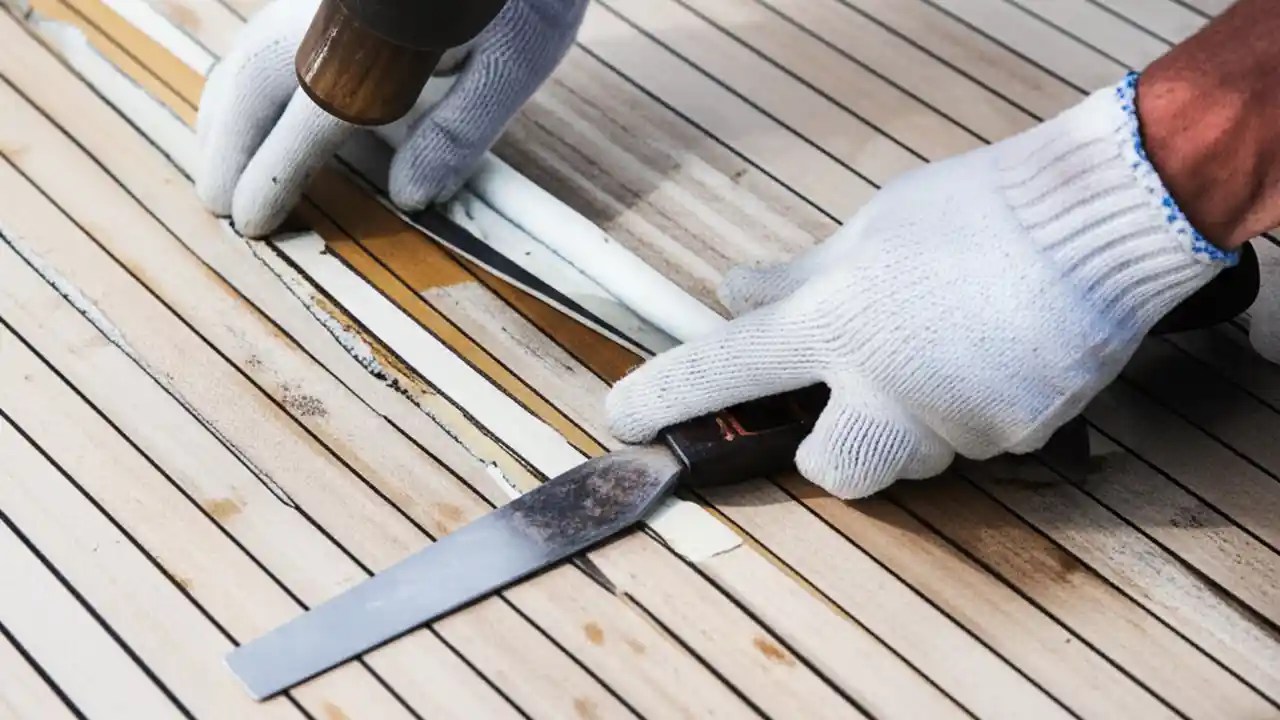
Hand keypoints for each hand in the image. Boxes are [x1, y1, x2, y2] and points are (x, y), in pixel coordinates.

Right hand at [195, 0, 585, 236]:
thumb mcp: (518, 55)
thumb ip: (461, 128)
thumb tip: (408, 197)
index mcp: (385, 32)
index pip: (311, 115)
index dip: (273, 173)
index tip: (249, 220)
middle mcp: (337, 7)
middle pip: (257, 79)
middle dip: (229, 147)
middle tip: (216, 206)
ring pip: (250, 51)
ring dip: (227, 114)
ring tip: (218, 165)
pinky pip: (266, 35)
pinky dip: (246, 78)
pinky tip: (247, 108)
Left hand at [607, 74, 1235, 498]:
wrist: (1098, 219)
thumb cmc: (974, 211)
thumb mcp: (869, 232)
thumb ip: (798, 278)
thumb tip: (736, 291)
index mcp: (834, 323)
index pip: (724, 370)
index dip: (663, 398)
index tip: (622, 418)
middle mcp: (884, 387)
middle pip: (833, 472)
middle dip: (835, 451)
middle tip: (856, 403)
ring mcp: (952, 420)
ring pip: (917, 455)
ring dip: (918, 423)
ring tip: (955, 348)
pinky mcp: (1016, 436)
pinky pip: (979, 442)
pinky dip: (979, 411)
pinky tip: (1000, 356)